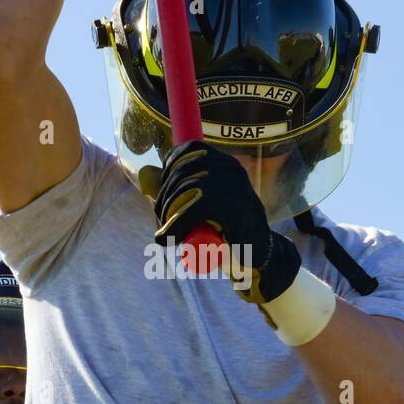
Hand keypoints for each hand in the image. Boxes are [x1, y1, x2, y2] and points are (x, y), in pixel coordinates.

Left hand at [142, 141, 301, 304]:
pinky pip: (193, 211)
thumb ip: (180, 187)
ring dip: (166, 212)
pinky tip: (167, 239)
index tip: (163, 186)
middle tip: (160, 218)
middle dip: (164, 195)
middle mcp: (232, 171)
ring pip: (186, 190)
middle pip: (184, 171)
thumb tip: (144, 174)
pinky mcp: (232, 209)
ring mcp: (234, 188)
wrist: (260, 255)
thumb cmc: (230, 228)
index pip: (192, 149)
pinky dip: (175, 226)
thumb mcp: (208, 202)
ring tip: (164, 232)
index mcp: (227, 164)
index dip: (170, 163)